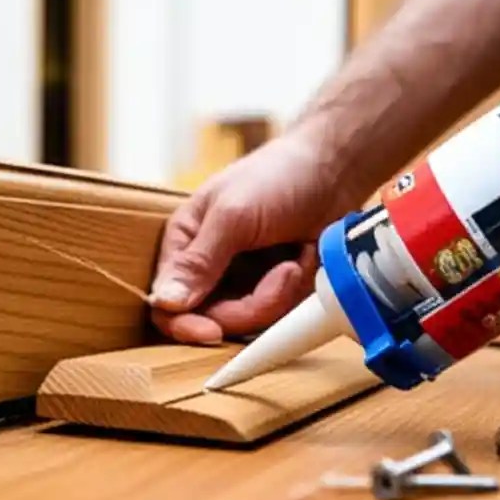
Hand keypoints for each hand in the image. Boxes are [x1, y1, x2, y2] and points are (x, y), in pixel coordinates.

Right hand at [150, 128, 363, 343]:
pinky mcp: (274, 288)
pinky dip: (296, 293)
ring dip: (279, 295)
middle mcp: (208, 266)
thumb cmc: (279, 175)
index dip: (186, 324)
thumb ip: (198, 262)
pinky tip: (305, 261)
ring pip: (249, 321)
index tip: (214, 332)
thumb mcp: (233, 216)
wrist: (337, 167)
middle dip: (252, 305)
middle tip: (284, 273)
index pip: (167, 303)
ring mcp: (243, 279)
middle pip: (212, 319)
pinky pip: (277, 315)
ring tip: (297, 260)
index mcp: (185, 243)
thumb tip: (162, 302)